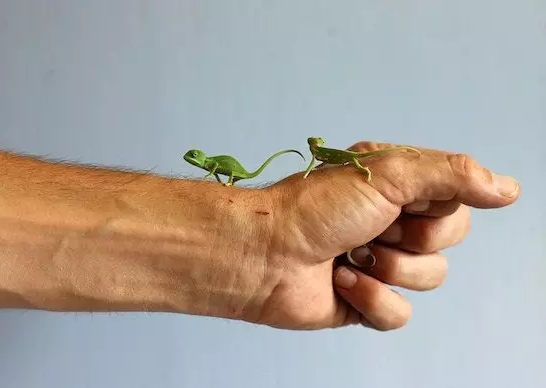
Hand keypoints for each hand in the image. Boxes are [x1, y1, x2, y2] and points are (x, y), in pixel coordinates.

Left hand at [249, 141, 519, 329]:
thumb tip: (508, 188)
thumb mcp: (388, 175)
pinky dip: (370, 299)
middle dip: (412, 239)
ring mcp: (378, 262)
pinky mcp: (364, 300)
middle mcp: (389, 221)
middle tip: (371, 229)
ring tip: (350, 255)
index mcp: (395, 187)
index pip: (453, 200)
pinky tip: (341, 281)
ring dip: (389, 269)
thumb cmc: (314, 208)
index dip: (433, 208)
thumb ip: (452, 176)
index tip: (398, 203)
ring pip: (429, 278)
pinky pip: (400, 313)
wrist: (263, 254)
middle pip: (447, 240)